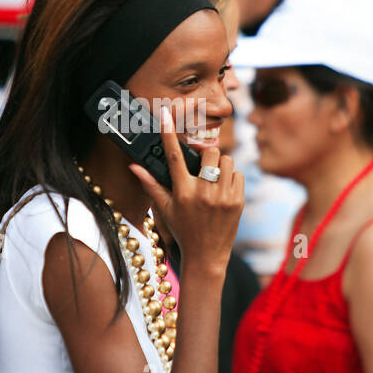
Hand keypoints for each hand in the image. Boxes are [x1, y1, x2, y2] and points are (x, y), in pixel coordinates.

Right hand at [129, 107, 242, 274]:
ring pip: (227, 160)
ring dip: (221, 165)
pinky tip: (224, 191)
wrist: (207, 256)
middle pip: (210, 152)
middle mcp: (202, 193)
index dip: (169, 134)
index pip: (174, 157)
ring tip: (214, 180)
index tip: (167, 115)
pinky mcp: (238, 201)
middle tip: (203, 166)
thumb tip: (134, 166)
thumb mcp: (164, 209)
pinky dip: (232, 178)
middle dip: (207, 154)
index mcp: (182, 193)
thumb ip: (151, 185)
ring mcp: (222, 197)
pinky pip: (239, 174)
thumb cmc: (183, 230)